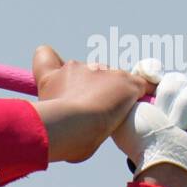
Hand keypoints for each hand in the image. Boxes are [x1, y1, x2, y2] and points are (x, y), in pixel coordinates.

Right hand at [32, 45, 150, 163]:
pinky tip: (137, 108)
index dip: (51, 64)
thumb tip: (65, 128)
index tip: (58, 79)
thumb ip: (55, 115)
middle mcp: (77, 67)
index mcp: (52, 77)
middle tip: (90, 116)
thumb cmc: (56, 131)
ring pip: (113, 81)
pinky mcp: (127, 82)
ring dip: (112, 96)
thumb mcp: (45, 120)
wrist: (73, 123)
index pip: (45, 55)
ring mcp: (104, 71)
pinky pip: (141, 85)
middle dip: (90, 91)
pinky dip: (139, 96)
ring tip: (109, 121)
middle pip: (87, 74)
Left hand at [113, 58, 186, 186]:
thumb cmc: (142, 140)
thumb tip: (133, 75)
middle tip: (164, 119)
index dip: (152, 70)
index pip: (152, 71)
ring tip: (180, 127)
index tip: (152, 77)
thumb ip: (122, 91)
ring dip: (185, 107)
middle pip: (175, 78)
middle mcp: (171, 102)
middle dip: (169, 97)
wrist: (166, 161)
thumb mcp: (123, 113)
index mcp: (149, 99)